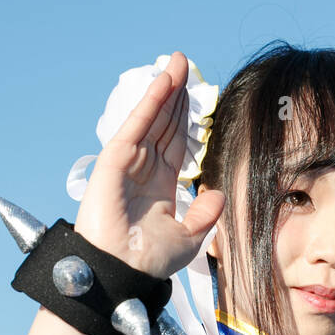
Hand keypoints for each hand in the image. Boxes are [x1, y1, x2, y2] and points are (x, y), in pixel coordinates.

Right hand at [74, 50, 224, 281]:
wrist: (124, 273)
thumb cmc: (150, 262)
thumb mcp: (189, 239)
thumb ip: (205, 215)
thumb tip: (219, 193)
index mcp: (159, 186)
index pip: (175, 142)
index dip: (185, 117)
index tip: (196, 95)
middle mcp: (143, 170)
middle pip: (163, 123)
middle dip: (176, 94)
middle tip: (187, 63)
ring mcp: (128, 163)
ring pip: (152, 118)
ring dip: (166, 89)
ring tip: (179, 61)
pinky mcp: (115, 160)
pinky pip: (137, 125)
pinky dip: (151, 101)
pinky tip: (165, 81)